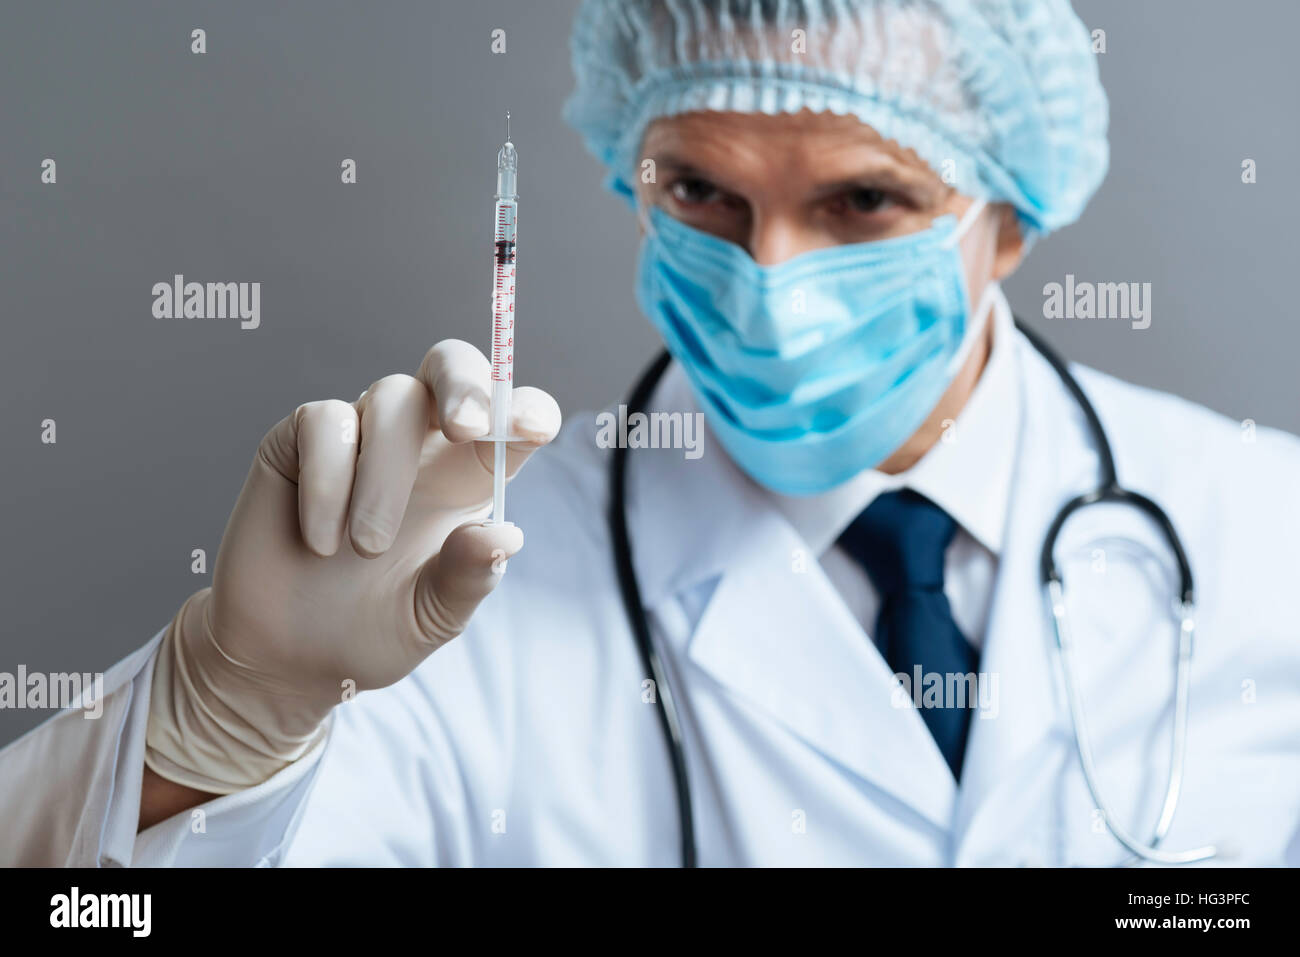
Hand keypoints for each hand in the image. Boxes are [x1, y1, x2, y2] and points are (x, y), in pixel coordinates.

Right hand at [144, 339, 560, 793]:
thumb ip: (468, 577)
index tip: (532, 429)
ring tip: (367, 547)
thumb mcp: (433, 617)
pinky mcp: (300, 441)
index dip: (526, 409)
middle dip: (464, 384)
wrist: (288, 659)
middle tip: (464, 428)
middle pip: (451, 365)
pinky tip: (320, 539)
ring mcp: (361, 436)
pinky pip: (324, 423)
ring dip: (386, 473)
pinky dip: (328, 480)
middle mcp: (421, 444)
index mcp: (470, 478)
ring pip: (391, 396)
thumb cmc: (371, 631)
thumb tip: (506, 535)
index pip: (510, 419)